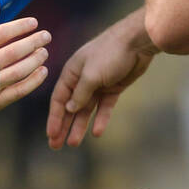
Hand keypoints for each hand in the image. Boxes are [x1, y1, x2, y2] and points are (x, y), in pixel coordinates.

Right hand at [0, 0, 49, 117]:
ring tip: (45, 52)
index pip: (0, 34)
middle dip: (32, 42)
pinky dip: (34, 81)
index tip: (34, 22)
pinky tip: (43, 71)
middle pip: (11, 52)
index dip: (19, 27)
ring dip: (35, 61)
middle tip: (46, 36)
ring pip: (17, 72)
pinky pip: (18, 91)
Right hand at [46, 15, 156, 148]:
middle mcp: (82, 80)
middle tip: (56, 145)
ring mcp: (98, 84)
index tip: (51, 135)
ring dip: (80, 126)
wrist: (137, 42)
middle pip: (70, 107)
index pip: (59, 99)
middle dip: (63, 126)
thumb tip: (69, 109)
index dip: (54, 118)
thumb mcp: (91, 75)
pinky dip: (101, 119)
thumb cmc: (110, 53)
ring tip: (73, 143)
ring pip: (86, 110)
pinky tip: (97, 132)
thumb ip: (80, 94)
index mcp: (72, 73)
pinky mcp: (114, 88)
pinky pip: (104, 107)